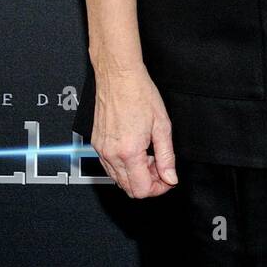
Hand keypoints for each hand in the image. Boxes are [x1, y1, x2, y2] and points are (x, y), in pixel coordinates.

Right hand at [91, 65, 178, 197]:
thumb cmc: (139, 94)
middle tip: (161, 166)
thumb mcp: (162, 125)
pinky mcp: (96, 144)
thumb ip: (167, 156)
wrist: (119, 77)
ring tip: (149, 155)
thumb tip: (170, 177)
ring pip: (119, 180)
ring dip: (137, 174)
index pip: (141, 189)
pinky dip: (125, 166)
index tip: (168, 178)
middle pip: (129, 188)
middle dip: (148, 182)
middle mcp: (111, 154)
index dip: (159, 188)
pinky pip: (110, 167)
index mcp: (129, 151)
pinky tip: (137, 150)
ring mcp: (101, 150)